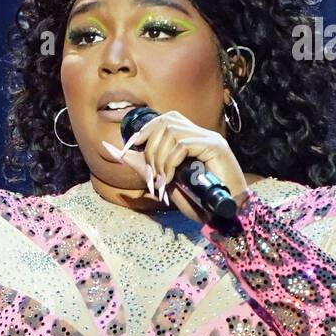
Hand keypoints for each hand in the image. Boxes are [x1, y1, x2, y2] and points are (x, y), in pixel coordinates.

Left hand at [112, 111, 248, 223]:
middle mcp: (201, 134)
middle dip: (150, 148)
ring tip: (162, 180)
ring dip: (159, 158)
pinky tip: (171, 179)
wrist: (221, 217)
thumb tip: (114, 151)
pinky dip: (170, 162)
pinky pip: (182, 145)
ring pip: (172, 132)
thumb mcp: (162, 180)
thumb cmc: (196, 201)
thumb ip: (141, 164)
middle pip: (165, 122)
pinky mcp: (216, 147)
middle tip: (152, 174)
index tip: (131, 149)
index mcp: (190, 138)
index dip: (145, 130)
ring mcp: (210, 139)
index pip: (164, 119)